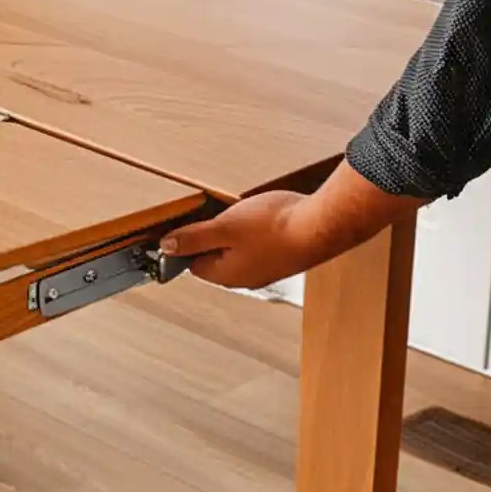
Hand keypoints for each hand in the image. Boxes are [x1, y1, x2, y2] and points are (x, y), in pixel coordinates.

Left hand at [158, 161, 427, 289]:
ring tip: (244, 213)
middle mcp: (247, 278)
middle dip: (214, 236)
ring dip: (237, 233)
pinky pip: (261, 247)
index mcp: (227, 275)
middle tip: (221, 214)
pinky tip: (265, 218)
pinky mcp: (285, 258)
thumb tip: (167, 247)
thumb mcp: (224, 227)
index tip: (190, 223)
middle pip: (217, 258)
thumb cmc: (275, 227)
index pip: (194, 263)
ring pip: (240, 251)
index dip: (189, 242)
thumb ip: (193, 238)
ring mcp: (268, 270)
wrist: (323, 226)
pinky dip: (258, 233)